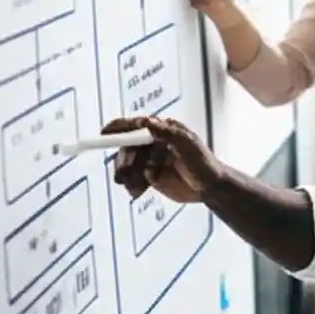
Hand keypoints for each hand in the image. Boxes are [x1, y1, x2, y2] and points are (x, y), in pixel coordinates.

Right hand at [104, 116, 225, 203]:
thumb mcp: (187, 145)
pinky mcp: (150, 176)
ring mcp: (151, 159)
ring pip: (128, 165)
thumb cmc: (203, 162)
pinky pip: (133, 179)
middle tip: (122, 174)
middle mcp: (155, 142)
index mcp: (163, 130)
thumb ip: (167, 133)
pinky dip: (132, 185)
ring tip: (135, 187)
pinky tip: (138, 192)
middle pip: (128, 147)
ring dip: (127, 176)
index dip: (119, 128)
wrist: (210, 188)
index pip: (137, 126)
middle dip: (123, 160)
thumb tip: (147, 122)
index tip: (104, 134)